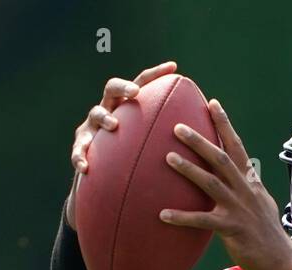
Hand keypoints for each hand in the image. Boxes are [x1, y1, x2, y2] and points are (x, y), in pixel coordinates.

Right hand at [66, 61, 178, 227]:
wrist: (107, 181)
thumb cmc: (139, 161)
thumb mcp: (156, 147)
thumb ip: (174, 139)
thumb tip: (213, 138)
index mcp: (130, 108)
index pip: (143, 85)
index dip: (156, 74)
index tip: (174, 67)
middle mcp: (110, 110)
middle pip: (113, 88)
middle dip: (123, 87)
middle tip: (135, 93)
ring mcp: (92, 127)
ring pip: (95, 114)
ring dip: (104, 118)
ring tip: (113, 125)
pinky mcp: (82, 147)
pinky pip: (79, 150)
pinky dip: (80, 156)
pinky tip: (86, 167)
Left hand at [160, 99, 291, 269]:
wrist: (281, 259)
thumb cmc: (267, 232)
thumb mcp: (261, 202)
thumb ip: (247, 185)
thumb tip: (240, 171)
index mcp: (251, 182)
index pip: (237, 147)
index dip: (224, 125)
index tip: (212, 103)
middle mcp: (245, 191)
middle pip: (221, 159)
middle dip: (200, 141)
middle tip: (178, 126)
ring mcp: (239, 209)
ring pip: (211, 183)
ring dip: (189, 169)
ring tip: (168, 157)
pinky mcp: (231, 229)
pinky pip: (203, 221)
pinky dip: (182, 217)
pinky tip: (163, 214)